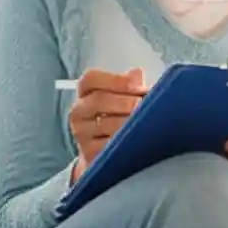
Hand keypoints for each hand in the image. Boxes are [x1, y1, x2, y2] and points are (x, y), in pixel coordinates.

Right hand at [68, 68, 147, 182]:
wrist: (108, 148)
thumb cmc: (120, 115)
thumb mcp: (125, 96)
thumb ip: (131, 84)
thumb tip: (137, 74)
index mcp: (86, 91)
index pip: (91, 79)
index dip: (115, 80)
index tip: (137, 85)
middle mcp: (79, 110)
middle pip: (99, 100)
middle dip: (126, 102)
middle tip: (146, 105)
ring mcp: (81, 132)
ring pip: (105, 124)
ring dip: (129, 122)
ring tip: (147, 121)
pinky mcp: (89, 152)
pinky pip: (107, 145)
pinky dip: (125, 141)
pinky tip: (138, 139)